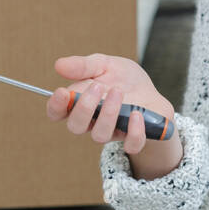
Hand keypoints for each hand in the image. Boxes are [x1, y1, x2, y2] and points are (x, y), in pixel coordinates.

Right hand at [45, 53, 175, 155]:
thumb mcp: (106, 65)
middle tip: (97, 86)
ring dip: (107, 114)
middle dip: (84, 107)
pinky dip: (134, 131)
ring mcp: (112, 131)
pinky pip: (131, 145)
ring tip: (118, 91)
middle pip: (75, 126)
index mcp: (80, 103)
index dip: (55, 106)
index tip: (62, 92)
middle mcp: (92, 121)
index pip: (57, 112)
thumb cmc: (124, 80)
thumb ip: (84, 66)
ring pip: (100, 135)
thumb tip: (59, 65)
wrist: (153, 93)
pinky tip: (137, 114)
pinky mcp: (134, 138)